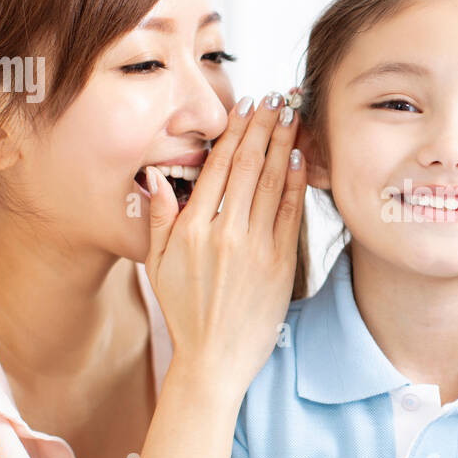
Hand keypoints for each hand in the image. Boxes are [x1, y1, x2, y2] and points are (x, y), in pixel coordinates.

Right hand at [144, 92, 306, 389]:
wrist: (215, 360)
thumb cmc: (186, 313)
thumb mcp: (157, 265)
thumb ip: (159, 217)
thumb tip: (156, 176)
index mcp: (192, 230)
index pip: (217, 166)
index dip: (234, 131)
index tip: (246, 106)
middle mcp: (225, 233)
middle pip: (248, 165)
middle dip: (264, 126)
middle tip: (277, 98)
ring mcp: (255, 248)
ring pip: (273, 182)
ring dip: (285, 144)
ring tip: (293, 115)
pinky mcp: (280, 263)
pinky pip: (291, 213)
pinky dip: (297, 182)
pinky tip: (301, 157)